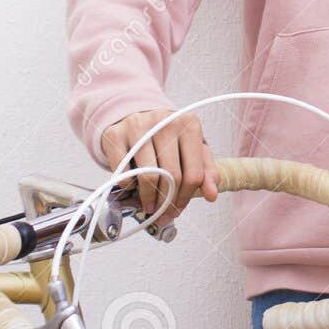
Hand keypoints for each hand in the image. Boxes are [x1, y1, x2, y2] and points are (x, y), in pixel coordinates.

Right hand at [100, 108, 219, 224]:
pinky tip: (132, 186)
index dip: (185, 198)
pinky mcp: (115, 134)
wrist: (135, 115)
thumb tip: (212, 195)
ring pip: (148, 176)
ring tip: (149, 206)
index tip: (177, 210)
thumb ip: (205, 170)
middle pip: (172, 177)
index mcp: (190, 125)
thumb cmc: (167, 138)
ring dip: (148, 198)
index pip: (194, 173)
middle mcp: (166, 122)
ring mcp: (139, 126)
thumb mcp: (191, 148)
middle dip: (167, 202)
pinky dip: (127, 186)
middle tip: (161, 213)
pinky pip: (123, 171)